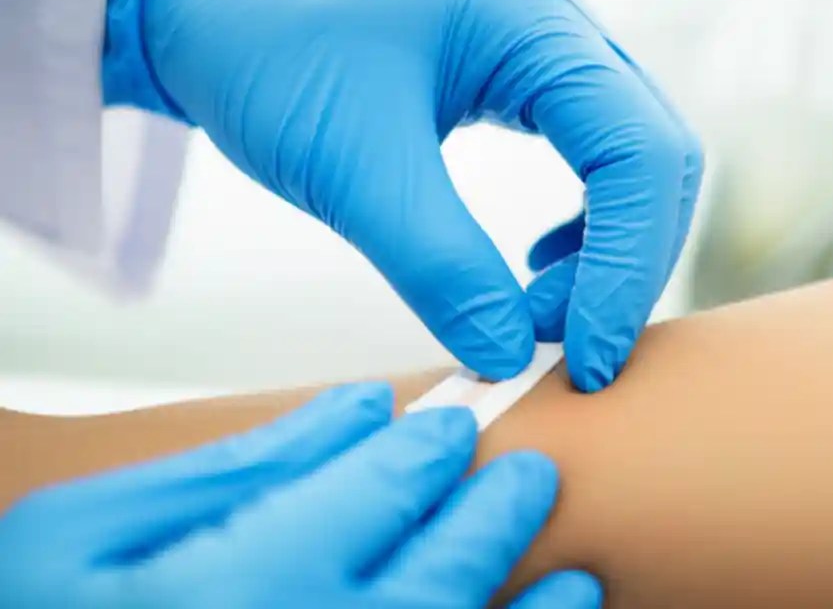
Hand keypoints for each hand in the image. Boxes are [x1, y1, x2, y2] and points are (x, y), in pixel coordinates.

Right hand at [0, 384, 600, 607]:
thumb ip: (243, 465)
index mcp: (242, 584)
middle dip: (497, 516)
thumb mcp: (96, 528)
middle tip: (532, 474)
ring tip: (578, 579)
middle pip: (443, 573)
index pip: (381, 494)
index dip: (433, 451)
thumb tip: (362, 407)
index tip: (455, 426)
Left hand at [104, 0, 702, 389]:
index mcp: (527, 15)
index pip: (637, 150)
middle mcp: (560, 17)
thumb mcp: (348, 169)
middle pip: (656, 157)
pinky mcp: (534, 71)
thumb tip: (513, 354)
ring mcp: (553, 40)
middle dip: (623, 266)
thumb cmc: (266, 58)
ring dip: (607, 252)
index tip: (585, 360)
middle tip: (560, 348)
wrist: (215, 8)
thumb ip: (438, 264)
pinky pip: (600, 157)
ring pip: (637, 161)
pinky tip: (533, 262)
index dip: (628, 267)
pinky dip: (585, 227)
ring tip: (538, 313)